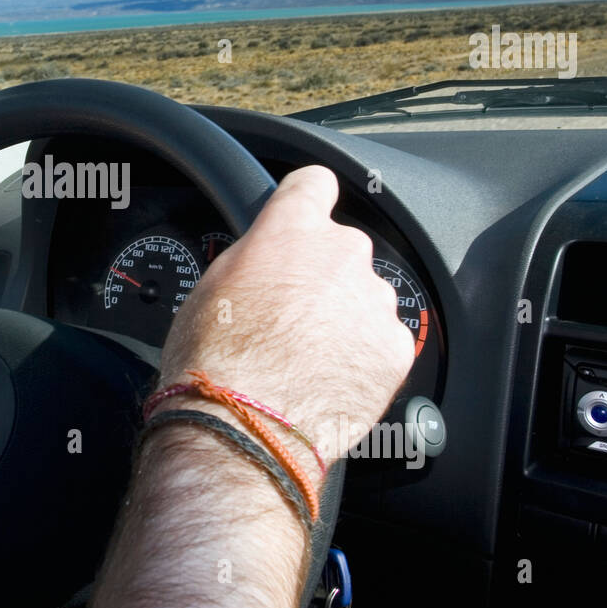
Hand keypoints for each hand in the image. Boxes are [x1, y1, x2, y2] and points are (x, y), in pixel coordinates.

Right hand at [158, 165, 414, 463]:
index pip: (315, 183)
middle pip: (342, 248)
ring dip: (345, 317)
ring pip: (365, 297)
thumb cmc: (216, 359)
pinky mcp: (395, 346)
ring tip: (308, 356)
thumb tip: (265, 258)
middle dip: (323, 275)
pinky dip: (364, 356)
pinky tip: (330, 377)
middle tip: (291, 315)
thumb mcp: (211, 284)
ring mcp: (374, 300)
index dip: (306, 202)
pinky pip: (383, 340)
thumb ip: (254, 255)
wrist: (246, 425)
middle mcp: (343, 253)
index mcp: (292, 228)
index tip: (304, 216)